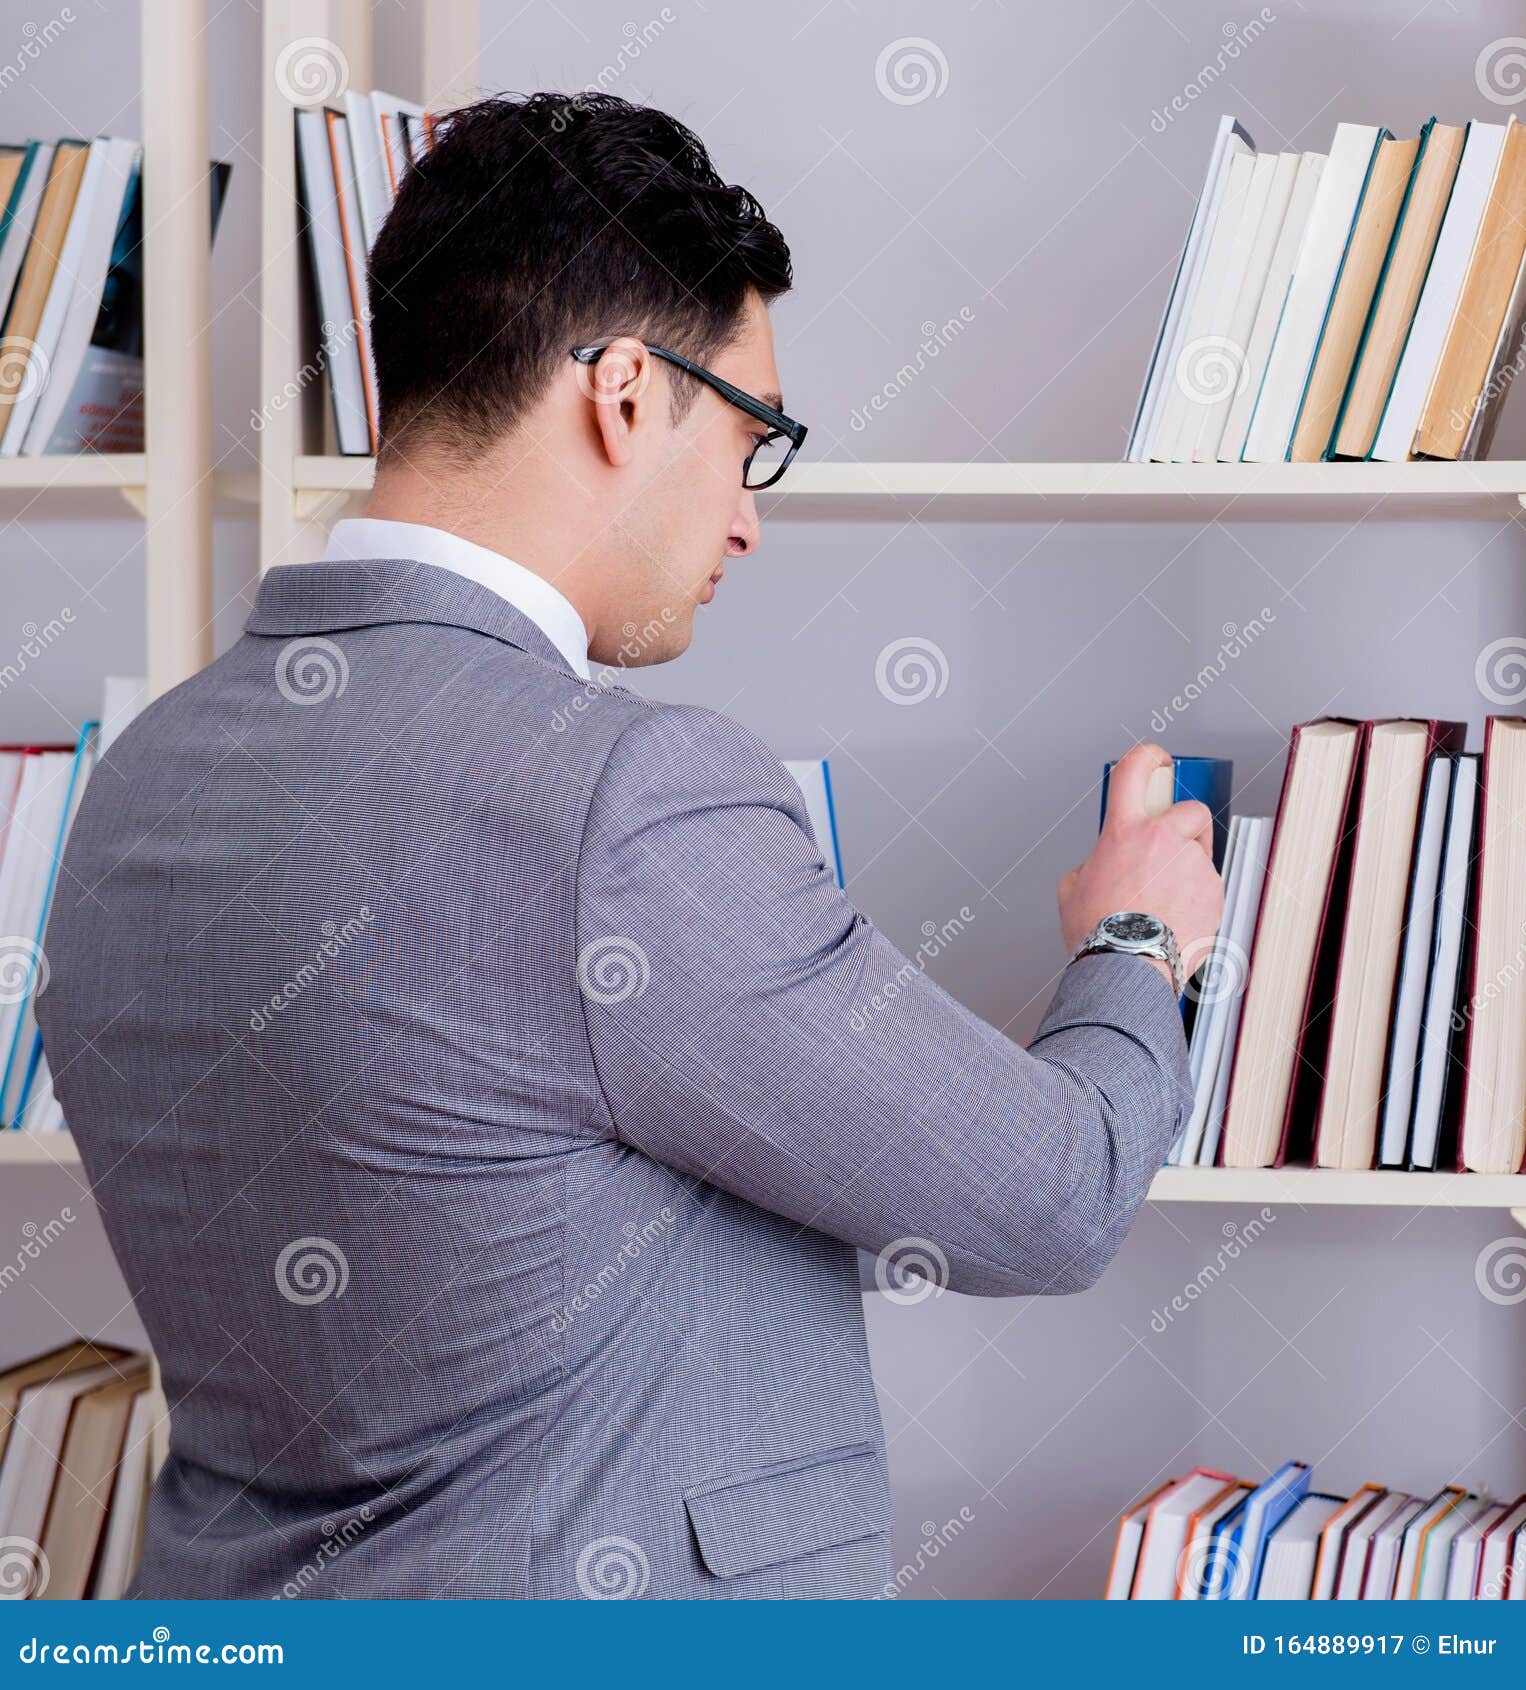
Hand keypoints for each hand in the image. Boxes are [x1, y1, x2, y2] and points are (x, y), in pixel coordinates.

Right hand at [1058, 743, 1224, 981]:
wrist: (1128, 968)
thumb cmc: (1099, 933)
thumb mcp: (1072, 889)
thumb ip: (1091, 864)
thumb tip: (1101, 866)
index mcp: (1124, 832)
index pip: (1136, 770)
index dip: (1148, 757)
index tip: (1157, 761)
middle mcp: (1163, 839)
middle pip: (1190, 808)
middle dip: (1185, 824)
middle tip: (1170, 846)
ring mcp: (1193, 865)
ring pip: (1201, 852)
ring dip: (1188, 868)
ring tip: (1166, 900)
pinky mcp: (1214, 891)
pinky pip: (1211, 884)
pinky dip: (1198, 897)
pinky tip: (1177, 918)